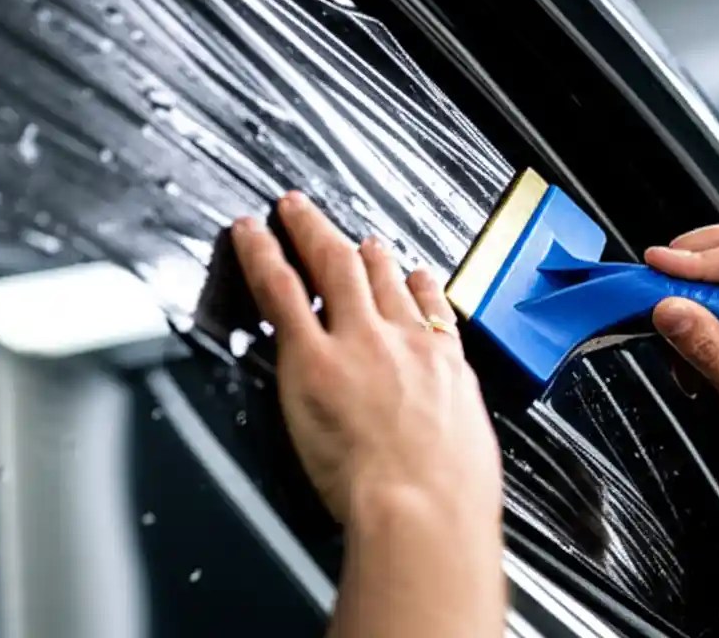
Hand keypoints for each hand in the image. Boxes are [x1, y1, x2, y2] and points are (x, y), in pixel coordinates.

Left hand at [230, 191, 501, 526]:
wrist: (423, 507)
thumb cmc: (449, 496)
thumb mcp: (468, 449)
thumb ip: (449, 430)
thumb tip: (446, 447)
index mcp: (445, 365)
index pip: (430, 309)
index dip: (416, 283)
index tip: (409, 271)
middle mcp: (404, 339)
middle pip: (380, 275)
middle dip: (361, 246)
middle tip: (347, 228)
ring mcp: (357, 340)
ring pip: (333, 267)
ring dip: (313, 232)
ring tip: (296, 212)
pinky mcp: (311, 356)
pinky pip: (282, 290)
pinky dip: (263, 254)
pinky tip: (250, 234)